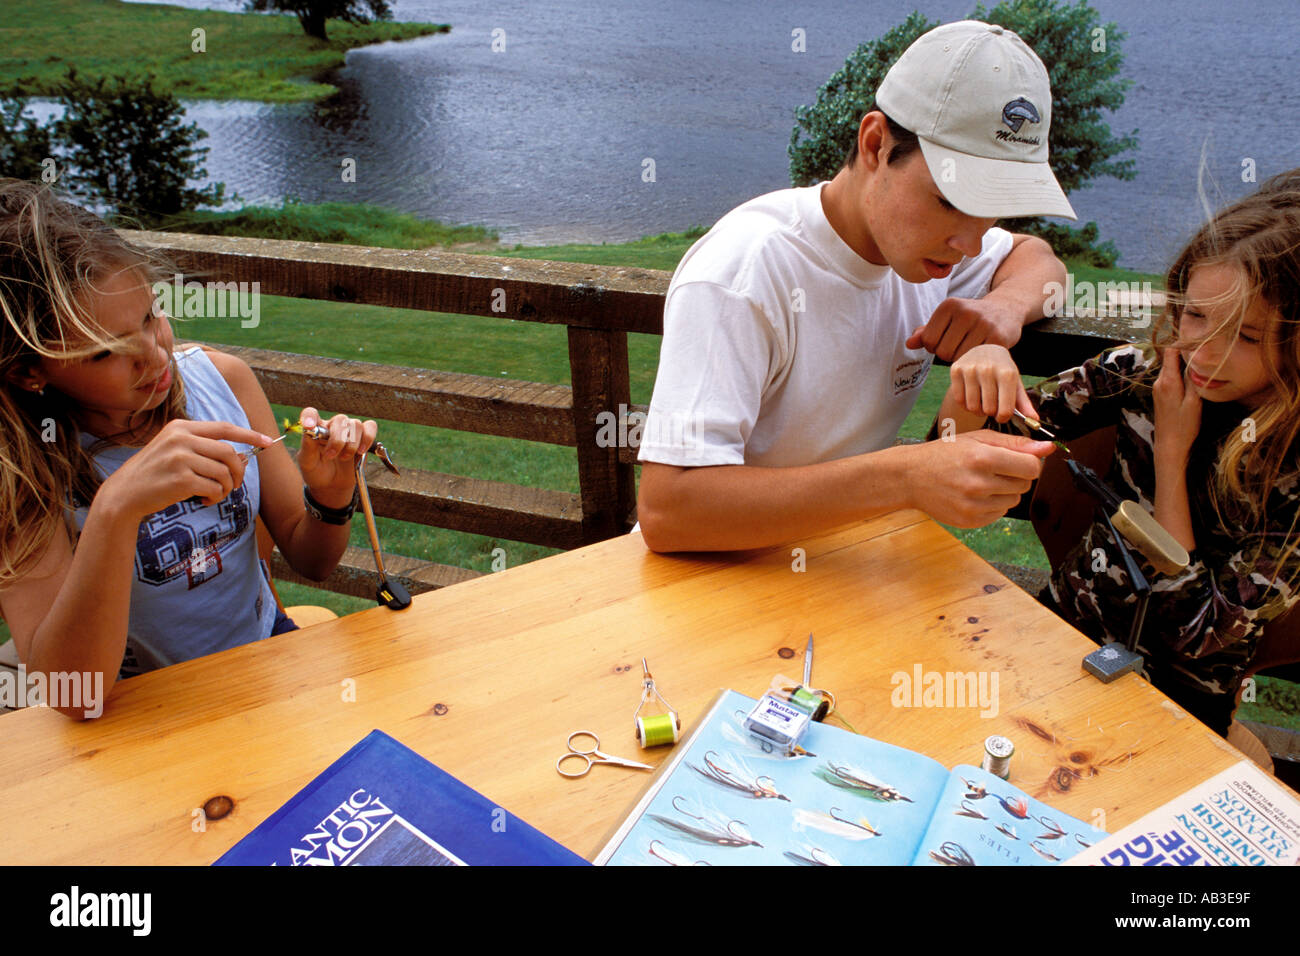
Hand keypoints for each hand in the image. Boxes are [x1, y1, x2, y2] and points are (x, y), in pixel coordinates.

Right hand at [101, 419, 272, 516]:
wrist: (124, 494)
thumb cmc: (155, 474)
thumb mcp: (174, 450)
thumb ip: (203, 448)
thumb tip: (243, 456)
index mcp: (181, 427)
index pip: (224, 428)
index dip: (249, 434)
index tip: (268, 442)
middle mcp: (181, 438)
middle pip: (230, 452)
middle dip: (239, 471)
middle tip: (234, 484)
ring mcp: (180, 458)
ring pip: (225, 472)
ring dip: (226, 487)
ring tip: (214, 494)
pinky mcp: (180, 479)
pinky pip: (215, 487)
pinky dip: (215, 497)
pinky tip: (203, 499)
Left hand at [296, 408, 378, 507]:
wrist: (332, 485)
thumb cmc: (317, 472)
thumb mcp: (307, 462)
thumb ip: (307, 445)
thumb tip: (309, 429)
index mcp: (316, 429)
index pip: (311, 413)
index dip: (310, 416)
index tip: (309, 425)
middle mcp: (333, 426)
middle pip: (341, 420)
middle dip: (338, 440)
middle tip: (331, 456)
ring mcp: (349, 431)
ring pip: (356, 424)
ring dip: (351, 444)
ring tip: (344, 458)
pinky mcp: (363, 438)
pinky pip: (370, 427)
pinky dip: (368, 438)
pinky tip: (360, 451)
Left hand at [905, 297, 1022, 361]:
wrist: (1006, 310)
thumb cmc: (969, 318)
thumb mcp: (947, 319)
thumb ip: (927, 331)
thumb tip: (909, 344)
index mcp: (948, 305)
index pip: (928, 340)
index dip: (935, 347)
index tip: (946, 341)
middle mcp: (965, 312)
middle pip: (942, 352)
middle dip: (949, 354)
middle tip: (960, 346)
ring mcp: (983, 324)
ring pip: (959, 358)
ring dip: (962, 359)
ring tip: (971, 349)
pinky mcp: (998, 337)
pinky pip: (977, 360)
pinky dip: (977, 361)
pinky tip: (983, 352)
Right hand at [908, 430, 1054, 527]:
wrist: (911, 476)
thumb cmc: (945, 454)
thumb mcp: (978, 439)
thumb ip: (1015, 444)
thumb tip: (1048, 448)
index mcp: (982, 458)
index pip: (1032, 467)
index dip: (1028, 462)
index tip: (1017, 460)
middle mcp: (979, 484)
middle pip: (1025, 484)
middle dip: (1015, 476)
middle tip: (993, 469)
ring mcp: (973, 506)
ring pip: (1014, 501)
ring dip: (1004, 491)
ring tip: (981, 482)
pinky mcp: (970, 520)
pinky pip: (999, 514)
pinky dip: (992, 504)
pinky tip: (973, 495)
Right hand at [947, 345, 1037, 423]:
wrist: (986, 350)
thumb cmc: (1003, 371)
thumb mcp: (1016, 383)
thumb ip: (1024, 403)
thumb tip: (1035, 420)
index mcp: (1007, 374)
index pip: (1005, 410)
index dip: (1003, 417)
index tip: (1002, 415)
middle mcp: (988, 369)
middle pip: (988, 409)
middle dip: (990, 412)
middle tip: (991, 405)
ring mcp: (970, 369)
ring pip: (972, 406)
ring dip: (977, 409)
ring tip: (981, 402)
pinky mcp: (956, 369)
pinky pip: (959, 399)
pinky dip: (965, 403)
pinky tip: (971, 396)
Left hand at [1153, 349, 1200, 466]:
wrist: (1169, 445)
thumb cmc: (1184, 425)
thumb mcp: (1194, 401)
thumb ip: (1192, 378)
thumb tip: (1193, 358)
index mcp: (1168, 381)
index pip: (1171, 351)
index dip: (1184, 342)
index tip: (1199, 340)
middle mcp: (1159, 381)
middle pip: (1171, 357)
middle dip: (1186, 352)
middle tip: (1204, 350)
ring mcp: (1158, 388)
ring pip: (1171, 367)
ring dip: (1183, 364)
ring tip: (1201, 363)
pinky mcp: (1160, 394)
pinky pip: (1170, 377)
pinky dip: (1180, 373)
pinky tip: (1192, 378)